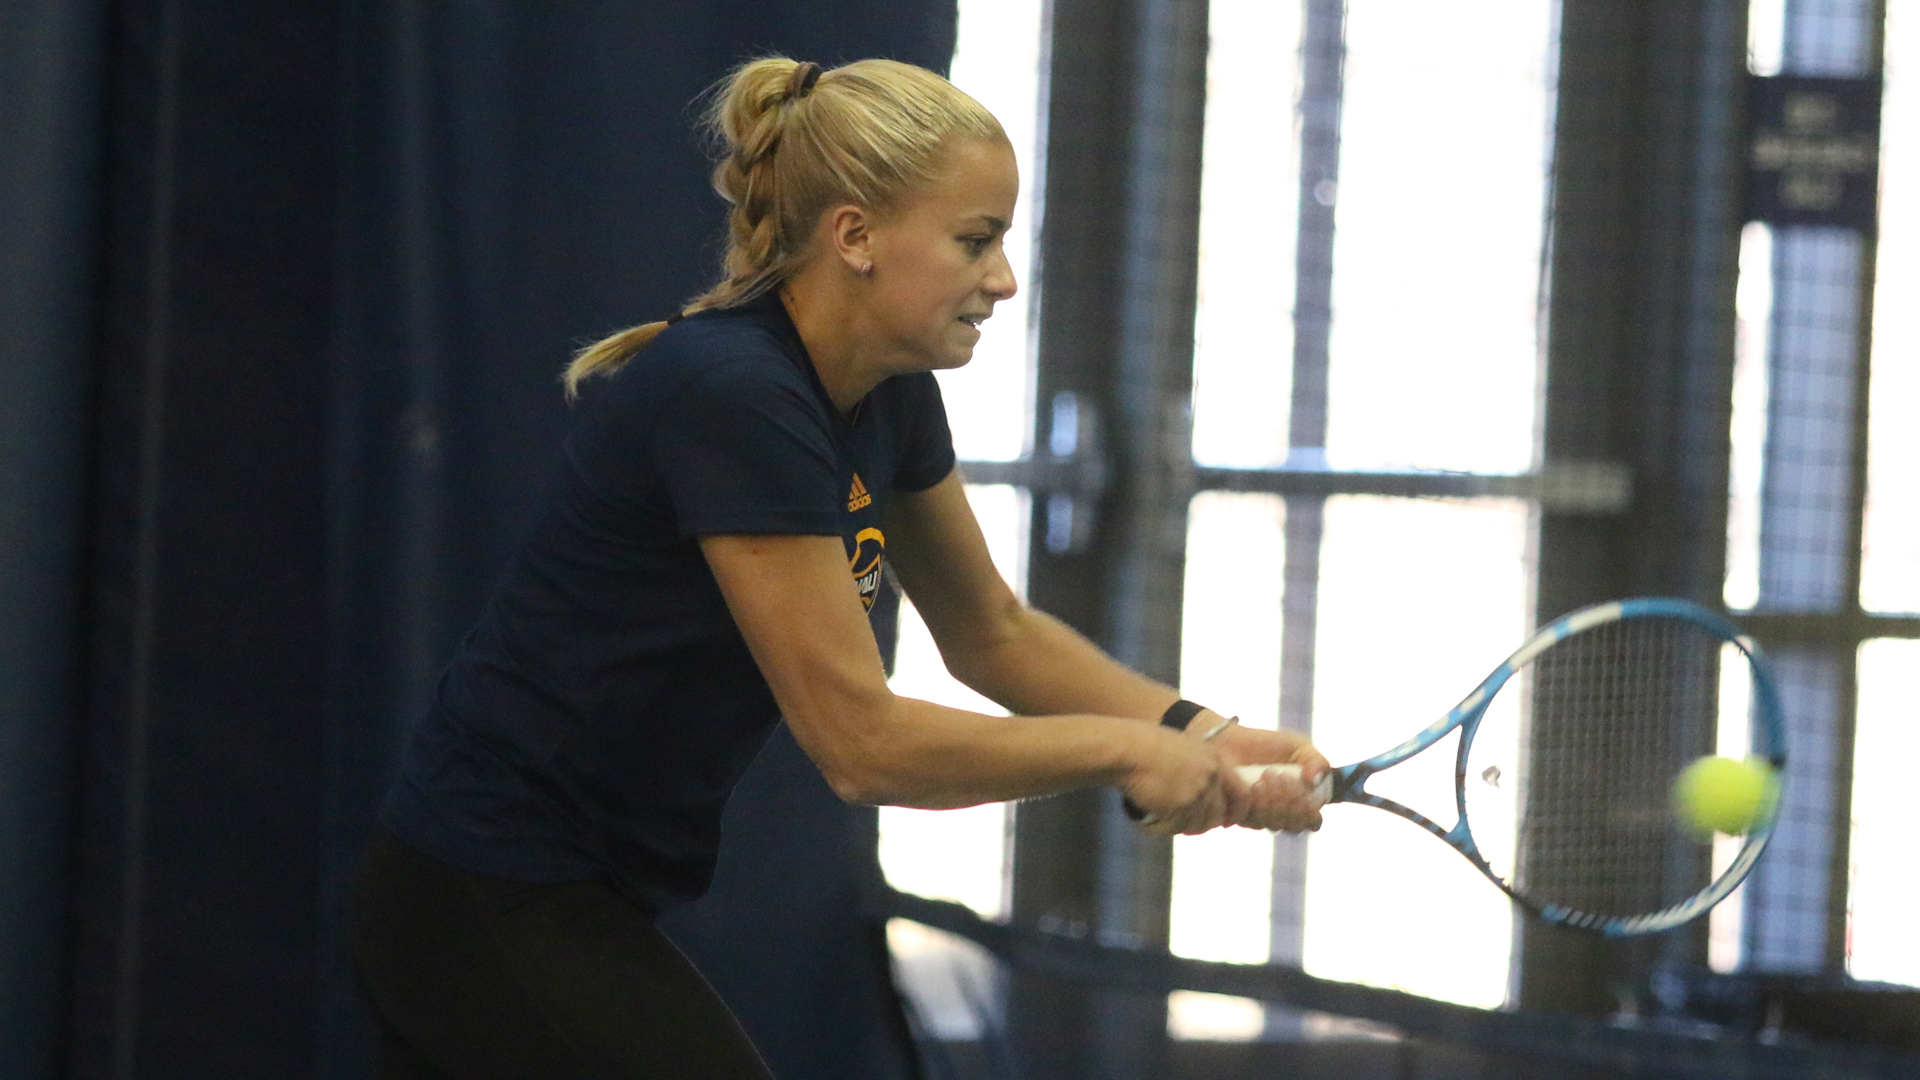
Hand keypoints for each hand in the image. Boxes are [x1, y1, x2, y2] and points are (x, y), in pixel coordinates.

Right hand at [1119, 725, 1231, 835]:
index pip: (1241, 794)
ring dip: (1179, 826)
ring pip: (1196, 825)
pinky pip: (1176, 827)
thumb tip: (1210, 798)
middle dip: (1201, 824)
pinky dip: (1162, 827)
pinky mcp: (1183, 805)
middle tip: (1183, 824)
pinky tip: (1149, 819)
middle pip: (1216, 815)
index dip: (1236, 812)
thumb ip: (1203, 770)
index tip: (1227, 822)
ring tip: (1160, 817)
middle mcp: (1212, 775)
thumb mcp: (1185, 750)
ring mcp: (1199, 790)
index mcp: (1216, 760)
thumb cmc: (1147, 746)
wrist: (1128, 749)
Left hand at [1203, 717, 1329, 832]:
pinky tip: (1253, 785)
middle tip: (1281, 774)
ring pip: (1274, 823)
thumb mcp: (1298, 747)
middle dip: (1291, 799)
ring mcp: (1260, 816)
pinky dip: (1257, 802)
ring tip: (1266, 774)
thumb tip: (1314, 781)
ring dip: (1274, 799)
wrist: (1230, 741)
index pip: (1313, 821)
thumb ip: (1316, 761)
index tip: (1305, 791)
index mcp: (1301, 801)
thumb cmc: (1266, 745)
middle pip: (1294, 826)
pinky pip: (1252, 819)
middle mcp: (1281, 814)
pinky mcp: (1239, 815)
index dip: (1311, 812)